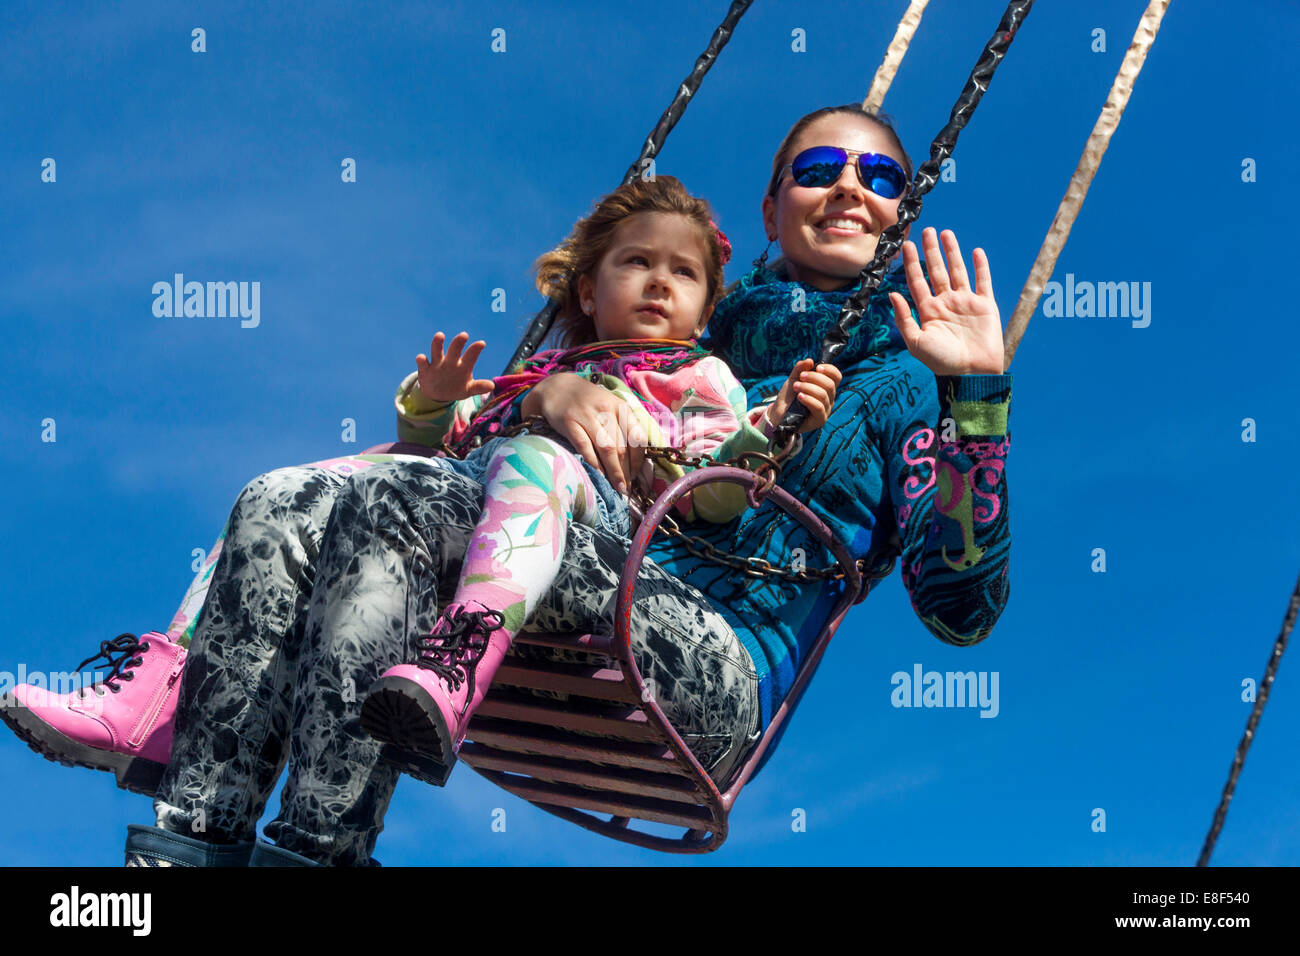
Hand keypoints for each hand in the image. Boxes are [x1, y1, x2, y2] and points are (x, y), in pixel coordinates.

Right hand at [416, 331, 494, 401]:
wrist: (437, 393)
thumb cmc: (456, 387)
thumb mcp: (468, 389)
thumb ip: (479, 387)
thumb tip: (492, 386)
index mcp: (463, 365)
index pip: (470, 355)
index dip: (475, 350)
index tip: (481, 343)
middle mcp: (450, 361)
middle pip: (454, 349)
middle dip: (459, 342)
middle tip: (464, 335)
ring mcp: (437, 364)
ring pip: (437, 351)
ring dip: (438, 344)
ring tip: (440, 335)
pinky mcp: (425, 370)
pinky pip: (422, 364)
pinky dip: (421, 360)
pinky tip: (422, 357)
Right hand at [521, 373, 646, 494]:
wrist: (557, 387)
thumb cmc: (588, 402)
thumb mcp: (610, 406)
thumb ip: (623, 426)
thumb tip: (635, 458)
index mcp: (620, 407)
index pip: (637, 437)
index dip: (639, 459)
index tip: (637, 475)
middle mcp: (606, 410)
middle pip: (622, 447)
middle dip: (626, 471)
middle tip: (627, 488)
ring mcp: (587, 415)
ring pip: (607, 448)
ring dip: (614, 471)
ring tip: (617, 487)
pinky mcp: (569, 422)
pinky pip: (585, 446)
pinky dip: (594, 462)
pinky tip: (599, 474)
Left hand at [764, 359, 841, 433]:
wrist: (779, 414)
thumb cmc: (789, 397)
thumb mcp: (793, 379)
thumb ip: (800, 369)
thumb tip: (810, 361)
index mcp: (826, 388)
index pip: (836, 377)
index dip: (830, 370)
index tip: (818, 367)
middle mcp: (829, 398)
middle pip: (830, 385)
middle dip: (814, 377)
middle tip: (801, 377)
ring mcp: (826, 410)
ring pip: (823, 395)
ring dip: (808, 387)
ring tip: (796, 386)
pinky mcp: (820, 420)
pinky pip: (819, 407)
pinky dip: (809, 399)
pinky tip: (799, 397)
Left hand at [889, 227, 1004, 375]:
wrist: (972, 373)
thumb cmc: (942, 362)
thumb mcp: (916, 342)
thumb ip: (904, 318)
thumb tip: (892, 294)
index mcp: (928, 311)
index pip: (917, 281)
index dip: (911, 263)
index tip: (905, 245)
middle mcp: (945, 303)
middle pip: (936, 271)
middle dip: (930, 251)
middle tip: (926, 231)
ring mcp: (965, 303)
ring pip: (958, 271)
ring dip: (952, 252)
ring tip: (946, 234)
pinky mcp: (985, 305)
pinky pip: (983, 281)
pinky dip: (980, 266)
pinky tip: (976, 251)